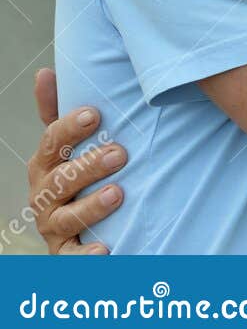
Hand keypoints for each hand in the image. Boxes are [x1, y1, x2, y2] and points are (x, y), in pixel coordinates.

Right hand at [26, 69, 127, 254]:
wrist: (78, 223)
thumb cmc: (76, 173)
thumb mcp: (66, 143)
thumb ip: (57, 111)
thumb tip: (45, 71)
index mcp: (46, 163)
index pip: (52, 142)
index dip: (70, 127)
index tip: (96, 114)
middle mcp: (45, 194)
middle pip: (62, 179)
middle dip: (89, 166)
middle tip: (119, 153)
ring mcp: (53, 224)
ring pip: (68, 216)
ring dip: (92, 205)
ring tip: (118, 193)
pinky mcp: (65, 252)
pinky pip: (72, 257)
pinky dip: (86, 255)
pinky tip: (104, 249)